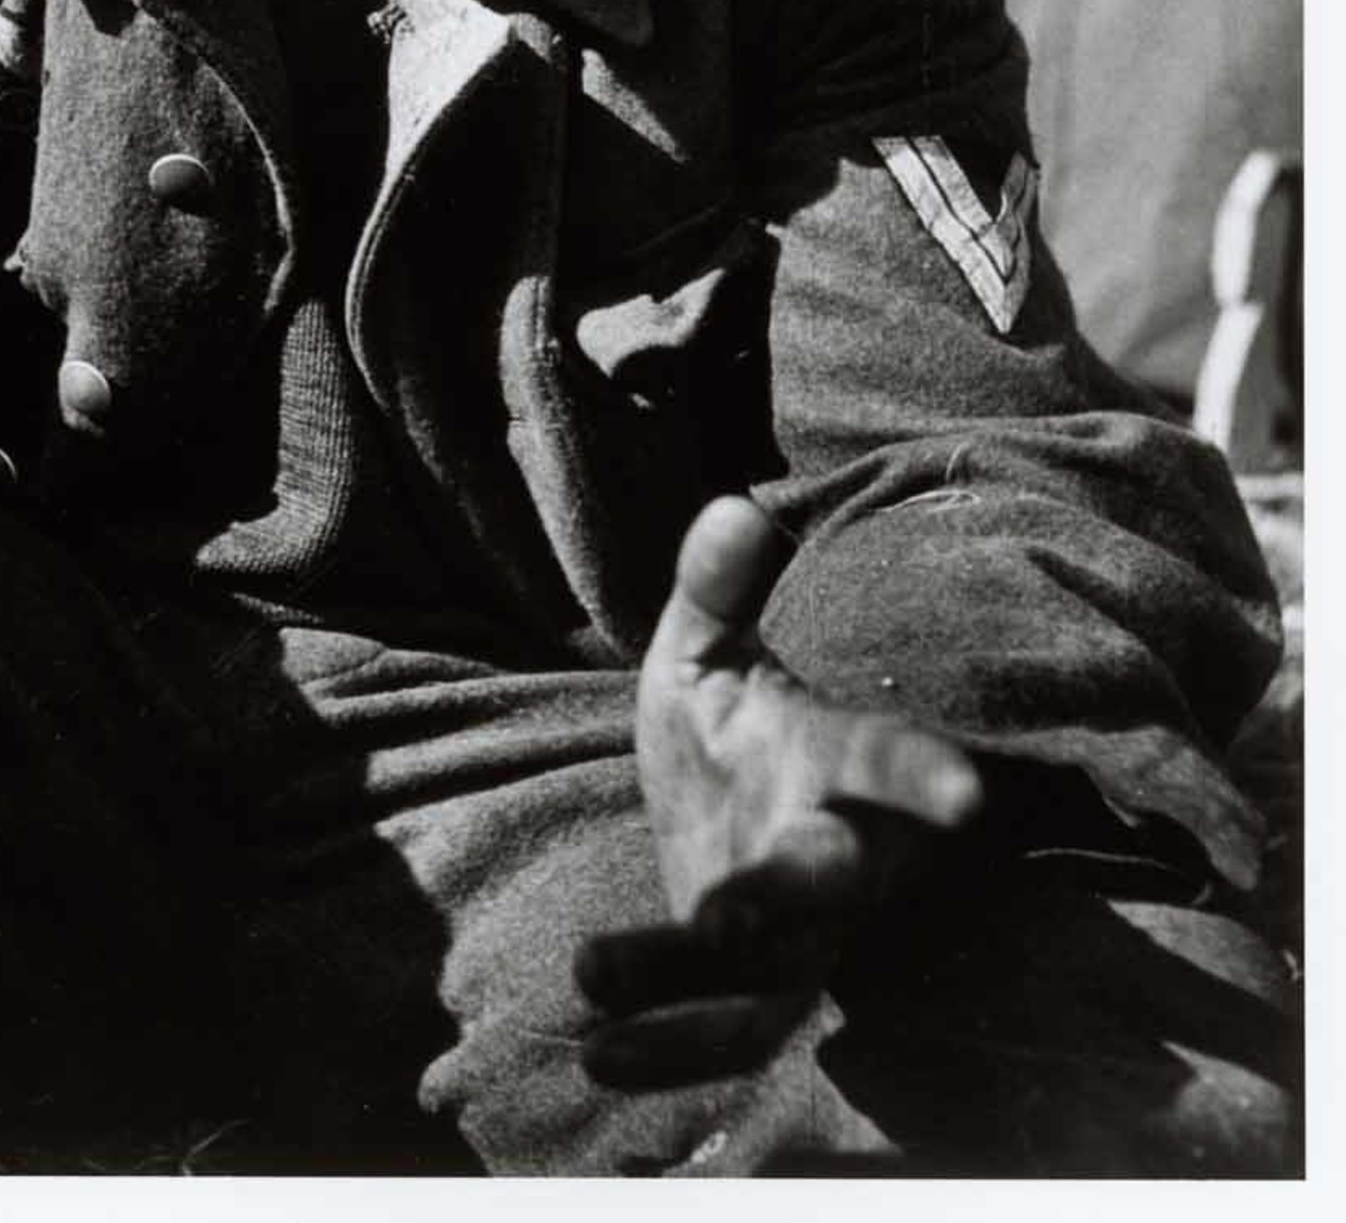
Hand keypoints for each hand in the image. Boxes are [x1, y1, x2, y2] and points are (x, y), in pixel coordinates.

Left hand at [574, 494, 982, 1090]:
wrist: (723, 811)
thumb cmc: (732, 722)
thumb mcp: (707, 649)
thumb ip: (716, 586)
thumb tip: (730, 506)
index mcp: (838, 763)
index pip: (890, 763)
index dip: (926, 776)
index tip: (967, 796)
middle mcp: (836, 858)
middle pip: (832, 884)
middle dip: (787, 901)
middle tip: (730, 914)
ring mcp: (803, 937)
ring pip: (770, 977)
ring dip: (688, 987)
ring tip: (594, 971)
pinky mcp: (759, 993)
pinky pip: (727, 1038)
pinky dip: (664, 1050)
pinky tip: (592, 1051)